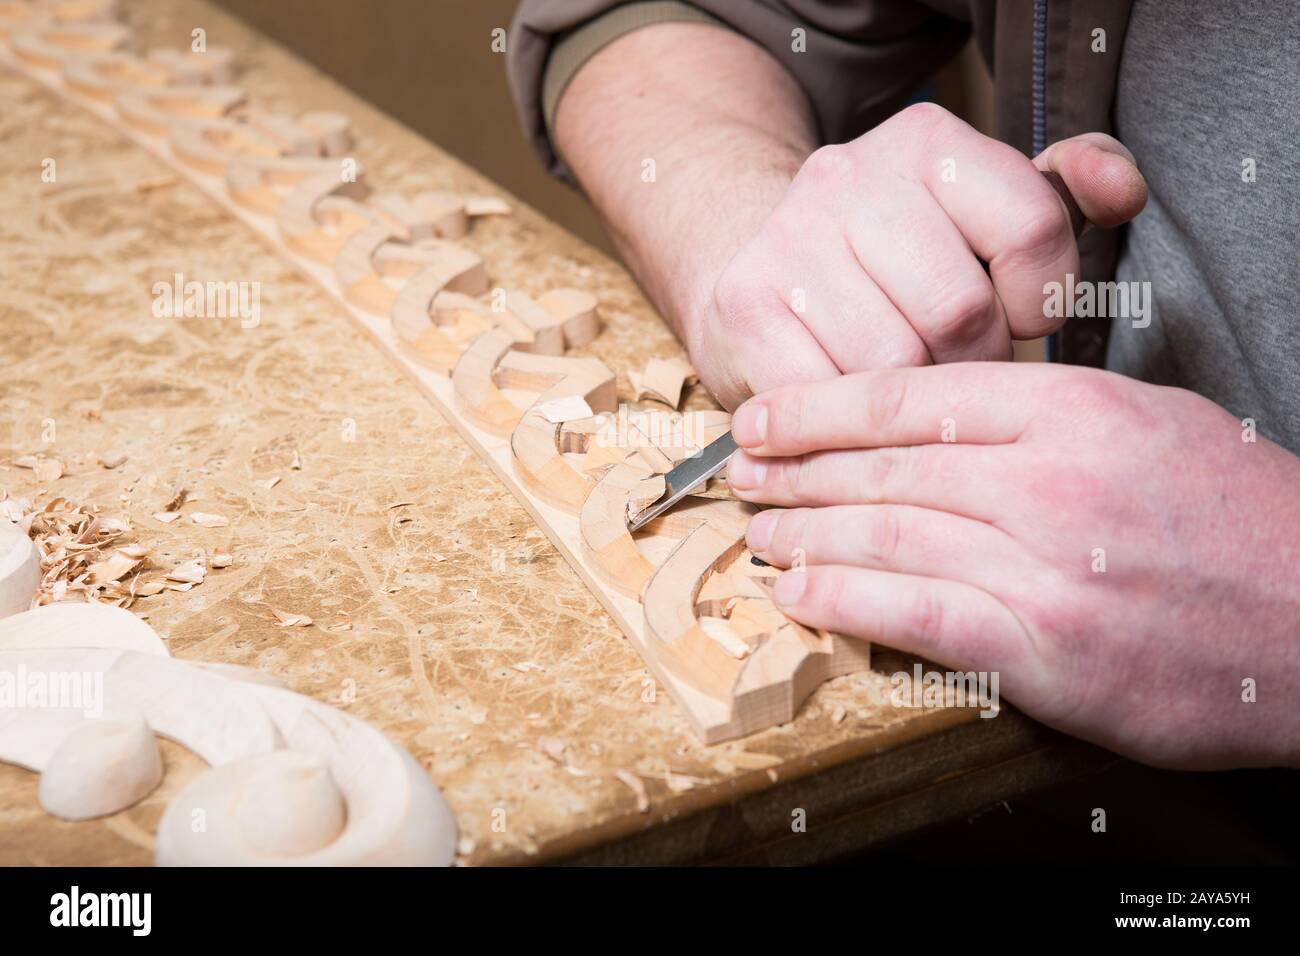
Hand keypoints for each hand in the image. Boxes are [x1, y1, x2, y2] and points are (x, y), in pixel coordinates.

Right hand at [695, 103, 1147, 408]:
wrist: (760, 268)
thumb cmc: (897, 259)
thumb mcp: (984, 214)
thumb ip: (1064, 197)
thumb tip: (1120, 194)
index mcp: (928, 141)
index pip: (1033, 228)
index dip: (1039, 300)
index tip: (1014, 316)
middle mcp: (849, 175)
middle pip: (961, 313)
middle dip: (970, 361)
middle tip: (950, 361)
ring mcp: (789, 237)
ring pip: (895, 366)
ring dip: (910, 399)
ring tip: (901, 380)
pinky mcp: (745, 302)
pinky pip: (829, 399)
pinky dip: (850, 421)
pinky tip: (849, 402)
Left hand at [725, 363, 1299, 768]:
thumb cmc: (1242, 522)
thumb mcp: (1152, 424)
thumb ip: (1045, 415)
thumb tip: (947, 417)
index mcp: (1071, 411)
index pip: (907, 399)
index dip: (817, 409)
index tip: (765, 417)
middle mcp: (1045, 480)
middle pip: (882, 467)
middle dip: (796, 471)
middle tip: (744, 476)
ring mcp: (1040, 566)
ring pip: (884, 537)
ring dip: (804, 536)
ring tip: (760, 533)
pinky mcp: (1042, 650)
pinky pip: (913, 617)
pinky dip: (843, 604)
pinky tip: (797, 596)